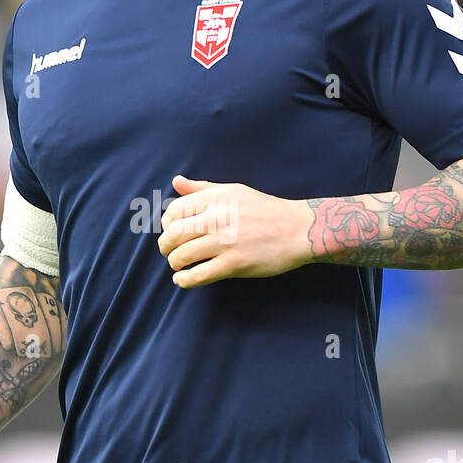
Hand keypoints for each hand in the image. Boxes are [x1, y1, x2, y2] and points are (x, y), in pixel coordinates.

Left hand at [157, 175, 311, 287]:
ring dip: (174, 263)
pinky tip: (183, 279)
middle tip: (169, 252)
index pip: (174, 211)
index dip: (166, 224)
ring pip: (182, 255)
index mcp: (216, 197)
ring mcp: (226, 241)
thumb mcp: (234, 191)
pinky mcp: (235, 264)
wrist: (298, 229)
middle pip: (173, 234)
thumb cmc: (264, 210)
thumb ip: (202, 189)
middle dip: (165, 247)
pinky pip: (199, 275)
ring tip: (178, 265)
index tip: (171, 232)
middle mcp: (218, 217)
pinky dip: (184, 280)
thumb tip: (176, 182)